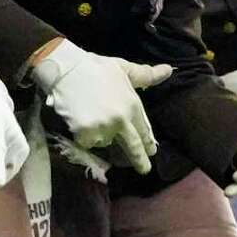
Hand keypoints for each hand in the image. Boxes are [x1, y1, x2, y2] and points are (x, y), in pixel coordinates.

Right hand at [31, 40, 170, 173]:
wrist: (65, 69)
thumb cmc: (95, 67)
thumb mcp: (124, 68)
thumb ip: (147, 75)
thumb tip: (170, 70)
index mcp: (132, 106)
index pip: (144, 130)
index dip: (148, 142)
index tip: (151, 151)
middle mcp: (121, 120)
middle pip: (132, 147)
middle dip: (139, 160)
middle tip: (144, 170)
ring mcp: (103, 128)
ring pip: (104, 142)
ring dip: (101, 136)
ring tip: (91, 120)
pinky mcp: (85, 133)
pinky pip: (86, 142)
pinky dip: (84, 136)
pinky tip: (79, 122)